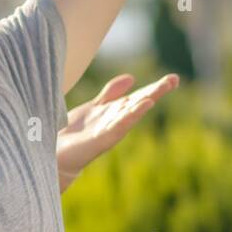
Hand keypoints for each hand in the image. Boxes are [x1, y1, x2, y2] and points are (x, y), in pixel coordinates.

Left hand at [56, 73, 179, 189]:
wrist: (57, 154)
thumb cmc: (76, 132)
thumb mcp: (96, 107)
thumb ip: (111, 93)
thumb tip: (132, 78)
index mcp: (115, 111)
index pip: (139, 96)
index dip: (155, 87)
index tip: (174, 78)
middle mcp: (116, 120)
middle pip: (139, 103)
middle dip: (156, 92)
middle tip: (174, 80)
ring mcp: (110, 130)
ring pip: (131, 114)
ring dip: (145, 102)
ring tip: (159, 90)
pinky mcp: (101, 140)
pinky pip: (118, 127)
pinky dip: (130, 116)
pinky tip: (142, 107)